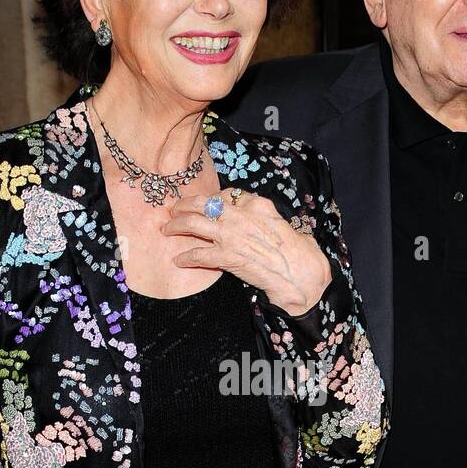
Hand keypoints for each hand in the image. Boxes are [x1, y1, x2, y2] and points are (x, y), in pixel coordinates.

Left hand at [162, 187, 331, 316]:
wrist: (299, 273)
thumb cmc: (298, 251)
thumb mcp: (281, 222)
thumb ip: (263, 216)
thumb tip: (254, 217)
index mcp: (256, 204)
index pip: (225, 194)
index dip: (211, 199)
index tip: (205, 204)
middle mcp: (239, 215)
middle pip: (202, 203)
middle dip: (184, 205)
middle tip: (174, 210)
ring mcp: (230, 235)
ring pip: (193, 224)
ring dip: (176, 226)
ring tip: (167, 230)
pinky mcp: (226, 257)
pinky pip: (198, 255)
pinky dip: (185, 258)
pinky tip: (179, 260)